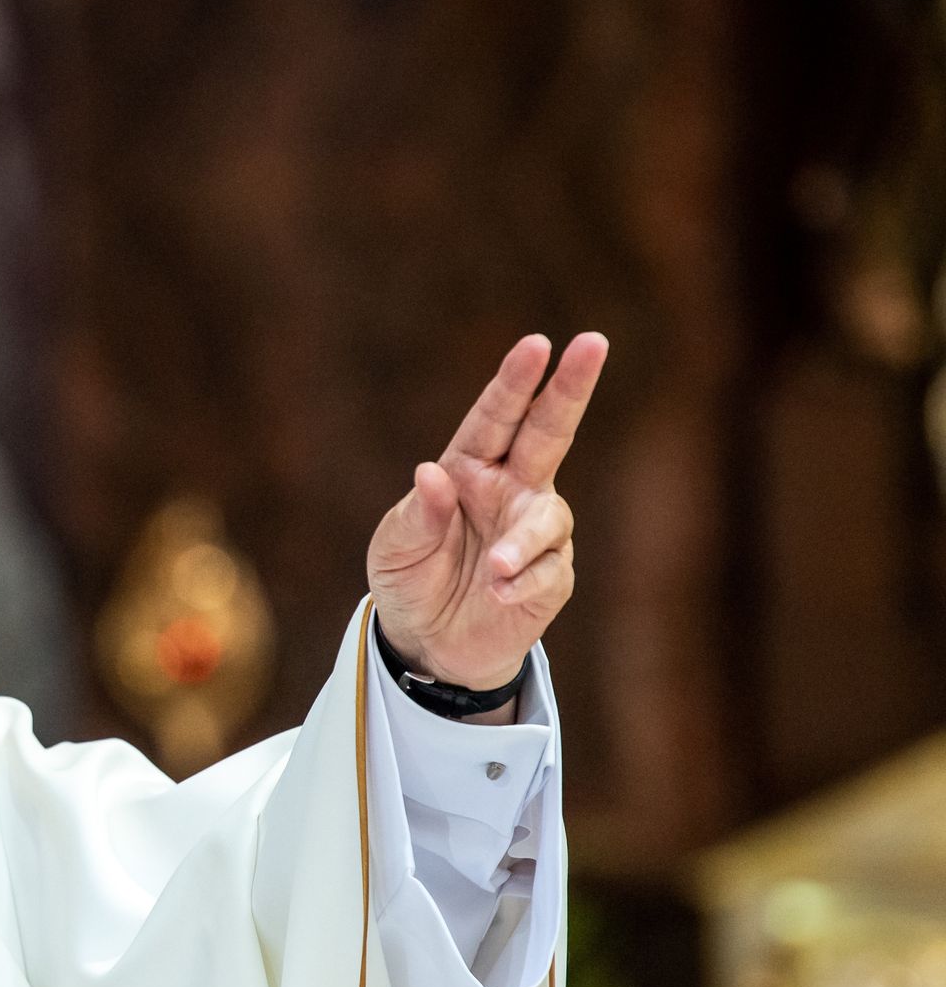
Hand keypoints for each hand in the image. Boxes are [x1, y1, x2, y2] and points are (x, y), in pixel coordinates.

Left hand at [366, 333, 606, 688]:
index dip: (515, 382)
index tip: (537, 345)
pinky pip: (547, 571)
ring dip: (524, 539)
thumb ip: (414, 516)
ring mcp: (535, 530)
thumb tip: (432, 474)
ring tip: (496, 567)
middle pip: (548, 431)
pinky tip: (498, 595)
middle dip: (570, 388)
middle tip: (593, 342)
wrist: (428, 644)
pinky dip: (523, 582)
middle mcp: (511, 489)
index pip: (495, 418)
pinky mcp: (551, 576)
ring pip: (549, 515)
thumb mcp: (394, 548)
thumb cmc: (409, 580)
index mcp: (469, 468)